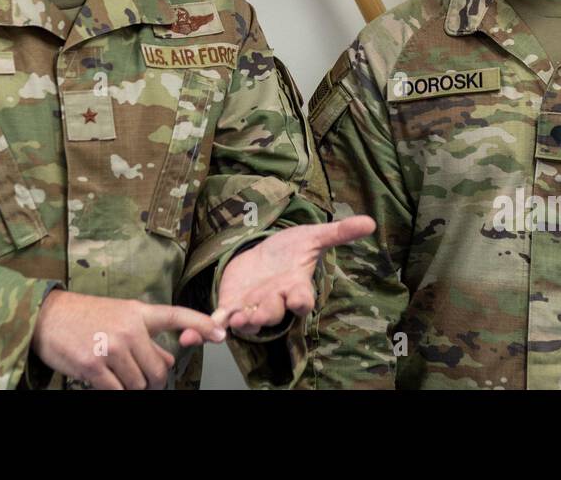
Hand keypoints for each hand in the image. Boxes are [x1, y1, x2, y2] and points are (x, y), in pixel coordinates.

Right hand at [31, 290, 226, 389]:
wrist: (47, 317)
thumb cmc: (85, 317)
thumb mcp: (120, 318)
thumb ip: (146, 338)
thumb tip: (170, 360)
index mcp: (138, 312)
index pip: (176, 316)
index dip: (201, 325)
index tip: (221, 334)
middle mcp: (129, 328)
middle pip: (158, 371)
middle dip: (151, 382)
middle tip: (137, 380)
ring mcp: (112, 347)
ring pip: (138, 385)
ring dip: (129, 388)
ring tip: (114, 374)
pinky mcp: (94, 365)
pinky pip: (117, 392)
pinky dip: (113, 392)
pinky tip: (102, 381)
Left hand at [212, 215, 375, 335]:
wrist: (264, 254)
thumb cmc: (292, 249)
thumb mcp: (313, 236)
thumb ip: (339, 232)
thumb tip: (370, 221)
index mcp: (295, 287)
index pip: (302, 299)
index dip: (301, 301)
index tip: (300, 299)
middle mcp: (275, 302)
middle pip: (273, 313)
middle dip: (266, 314)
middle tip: (256, 314)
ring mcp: (253, 306)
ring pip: (248, 321)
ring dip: (239, 323)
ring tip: (231, 322)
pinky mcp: (230, 306)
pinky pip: (220, 321)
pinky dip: (206, 330)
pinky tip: (190, 337)